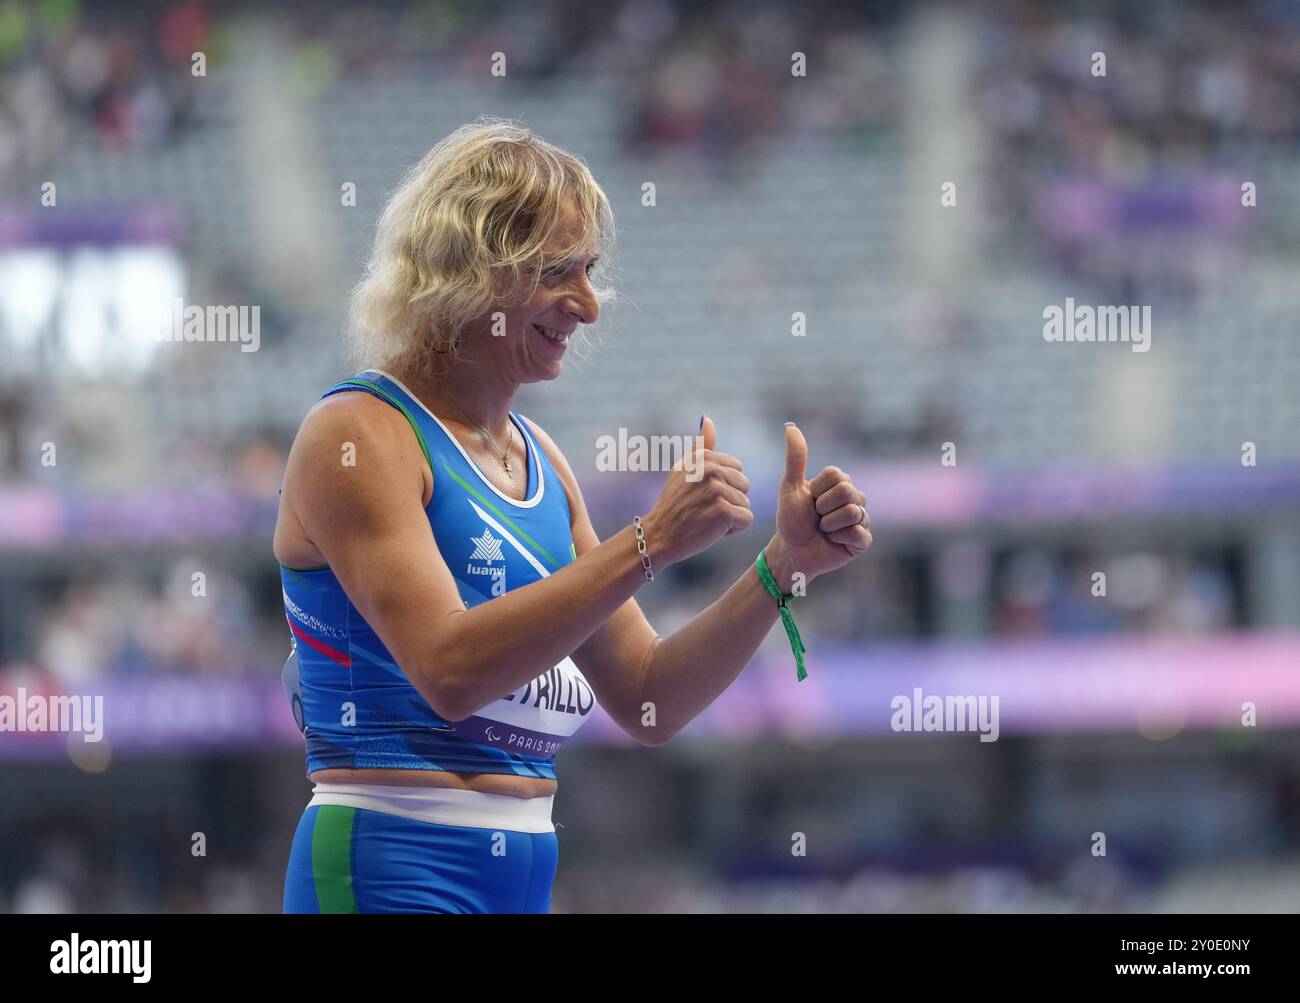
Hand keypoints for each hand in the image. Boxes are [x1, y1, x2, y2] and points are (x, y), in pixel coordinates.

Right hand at [642, 416, 752, 566]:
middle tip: (703, 508)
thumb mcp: (683, 469)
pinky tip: (712, 529)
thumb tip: (708, 419)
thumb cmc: (674, 504)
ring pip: (745, 504)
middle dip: (729, 501)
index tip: (701, 494)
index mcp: (704, 458)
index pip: (737, 469)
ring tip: (706, 518)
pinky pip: (746, 520)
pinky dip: (733, 529)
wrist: (659, 535)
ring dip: (730, 516)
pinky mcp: (724, 511)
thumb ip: (700, 445)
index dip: (724, 486)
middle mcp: (711, 470)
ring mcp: (717, 490)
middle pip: (744, 486)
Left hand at [770, 422, 870, 586]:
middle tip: (817, 517)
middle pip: (846, 491)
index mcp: (840, 483)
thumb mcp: (790, 487)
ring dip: (829, 525)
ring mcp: (862, 519)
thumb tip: (790, 427)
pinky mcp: (864, 540)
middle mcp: (855, 498)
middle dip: (823, 508)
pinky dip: (839, 538)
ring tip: (824, 530)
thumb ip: (796, 458)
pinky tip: (834, 541)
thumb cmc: (791, 519)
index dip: (817, 490)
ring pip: (852, 512)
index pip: (837, 475)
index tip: (810, 501)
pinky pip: (858, 533)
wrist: (792, 551)